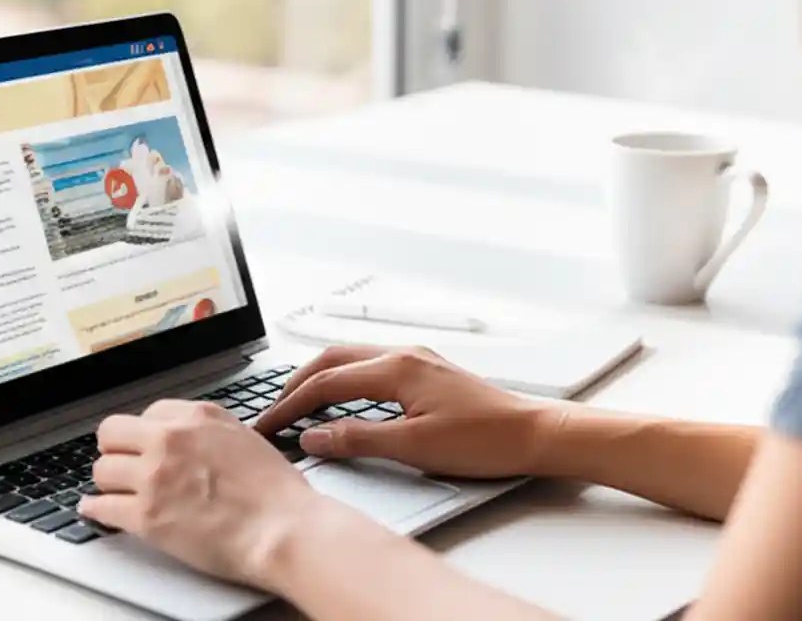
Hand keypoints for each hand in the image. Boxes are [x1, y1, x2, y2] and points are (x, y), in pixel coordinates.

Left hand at [78, 399, 327, 588]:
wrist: (283, 529)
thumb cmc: (275, 492)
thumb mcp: (243, 436)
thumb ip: (208, 431)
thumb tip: (187, 437)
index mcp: (196, 416)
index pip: (147, 414)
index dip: (144, 434)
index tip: (142, 446)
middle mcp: (170, 439)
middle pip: (111, 434)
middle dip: (115, 451)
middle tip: (121, 465)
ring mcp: (154, 476)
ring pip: (102, 470)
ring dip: (109, 482)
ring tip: (116, 491)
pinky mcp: (146, 515)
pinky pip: (101, 506)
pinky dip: (96, 510)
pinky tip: (96, 510)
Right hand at [253, 345, 562, 478]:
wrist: (534, 434)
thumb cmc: (485, 440)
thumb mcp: (413, 447)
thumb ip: (357, 439)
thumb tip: (314, 437)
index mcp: (395, 368)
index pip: (325, 384)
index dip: (289, 406)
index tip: (267, 426)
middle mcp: (403, 355)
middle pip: (331, 361)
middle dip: (296, 385)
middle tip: (272, 413)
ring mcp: (416, 360)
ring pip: (351, 360)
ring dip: (319, 380)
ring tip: (297, 406)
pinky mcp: (426, 372)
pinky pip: (370, 368)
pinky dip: (344, 382)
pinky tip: (341, 402)